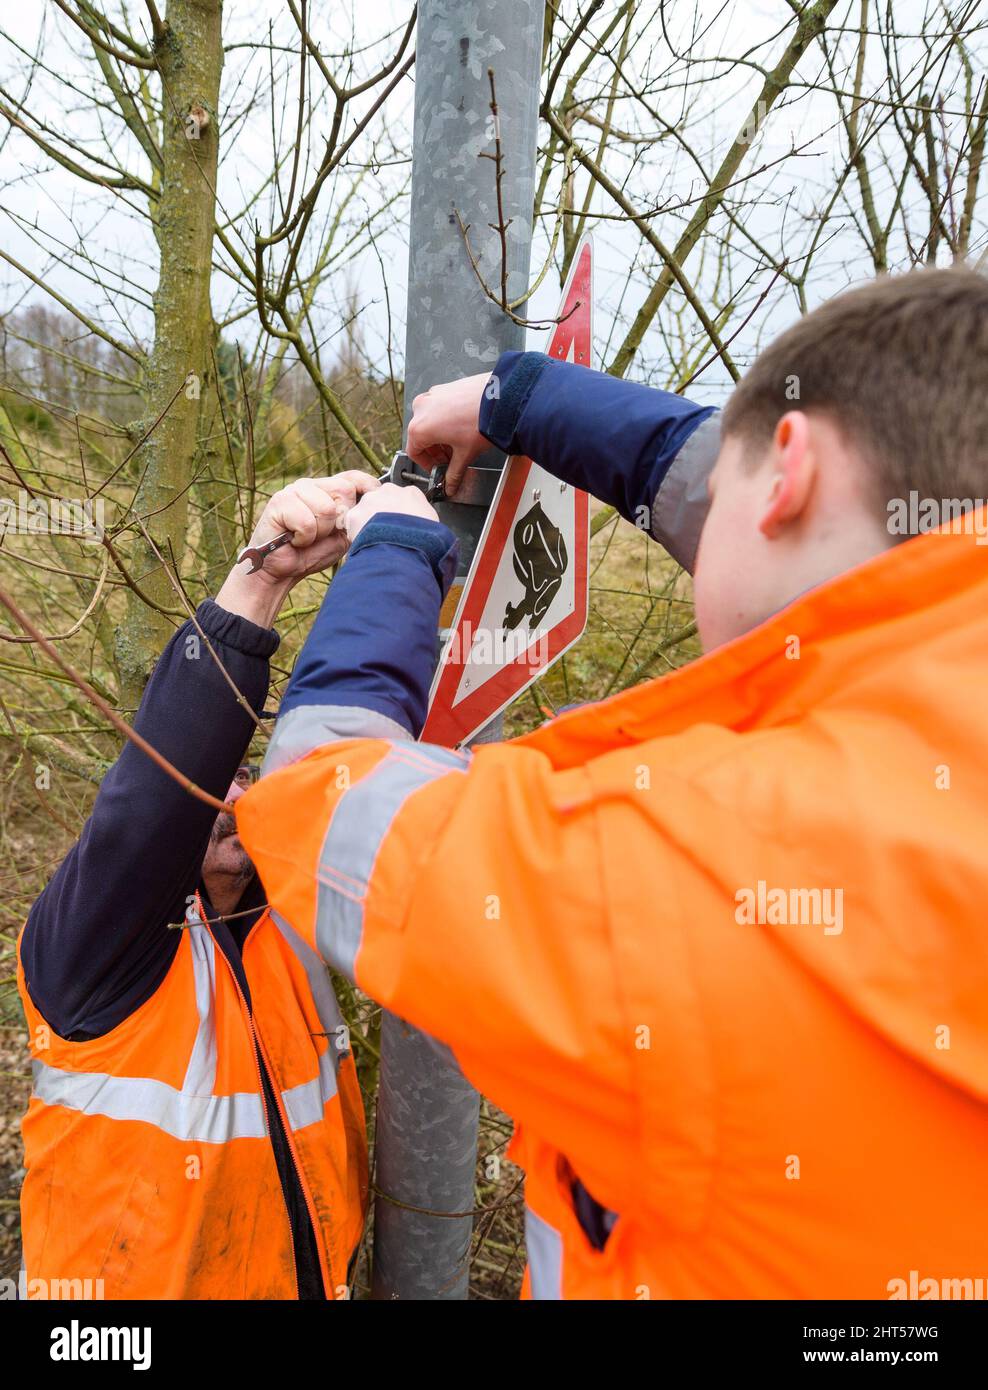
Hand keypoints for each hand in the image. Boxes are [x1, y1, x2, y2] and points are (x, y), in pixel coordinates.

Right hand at [248, 472, 379, 581]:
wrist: (280, 572)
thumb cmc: (311, 553)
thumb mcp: (342, 537)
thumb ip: (355, 520)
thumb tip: (372, 505)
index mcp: (327, 490)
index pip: (353, 477)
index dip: (367, 486)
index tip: (376, 501)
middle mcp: (311, 485)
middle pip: (344, 490)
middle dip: (340, 520)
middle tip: (323, 534)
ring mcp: (294, 490)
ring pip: (326, 508)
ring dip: (320, 532)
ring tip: (306, 539)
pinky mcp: (280, 502)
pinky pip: (307, 522)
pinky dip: (304, 539)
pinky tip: (294, 540)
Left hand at [345, 482, 439, 543]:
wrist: (406, 549)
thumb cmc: (425, 540)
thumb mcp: (436, 527)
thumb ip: (428, 521)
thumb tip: (431, 532)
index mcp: (412, 493)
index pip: (405, 497)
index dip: (402, 512)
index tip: (403, 524)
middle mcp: (390, 491)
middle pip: (383, 499)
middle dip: (384, 514)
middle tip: (389, 533)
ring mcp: (371, 500)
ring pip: (366, 510)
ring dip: (369, 522)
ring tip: (377, 541)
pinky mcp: (355, 513)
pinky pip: (353, 522)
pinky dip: (357, 532)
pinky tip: (367, 544)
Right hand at [404, 372, 491, 496]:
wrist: (499, 400)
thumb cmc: (480, 421)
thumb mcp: (465, 454)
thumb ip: (454, 473)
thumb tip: (450, 484)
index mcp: (419, 427)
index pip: (414, 452)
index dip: (427, 465)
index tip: (437, 469)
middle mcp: (421, 409)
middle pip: (421, 436)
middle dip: (436, 451)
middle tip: (450, 459)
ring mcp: (432, 395)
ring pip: (430, 421)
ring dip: (441, 436)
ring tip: (458, 444)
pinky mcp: (444, 388)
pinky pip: (439, 408)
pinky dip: (446, 420)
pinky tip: (462, 428)